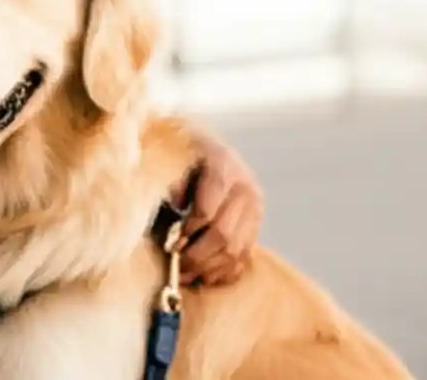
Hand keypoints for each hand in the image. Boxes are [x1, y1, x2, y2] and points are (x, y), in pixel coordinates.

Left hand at [169, 128, 262, 286]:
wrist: (207, 148)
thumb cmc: (183, 155)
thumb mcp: (175, 159)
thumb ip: (173, 181)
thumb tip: (176, 205)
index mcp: (223, 165)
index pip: (207, 210)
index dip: (188, 232)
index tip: (170, 244)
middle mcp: (245, 188)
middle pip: (222, 234)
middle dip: (196, 256)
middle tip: (175, 267)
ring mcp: (255, 209)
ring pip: (235, 250)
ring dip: (208, 269)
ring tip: (185, 276)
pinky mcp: (256, 226)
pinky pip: (244, 256)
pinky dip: (224, 272)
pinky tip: (204, 277)